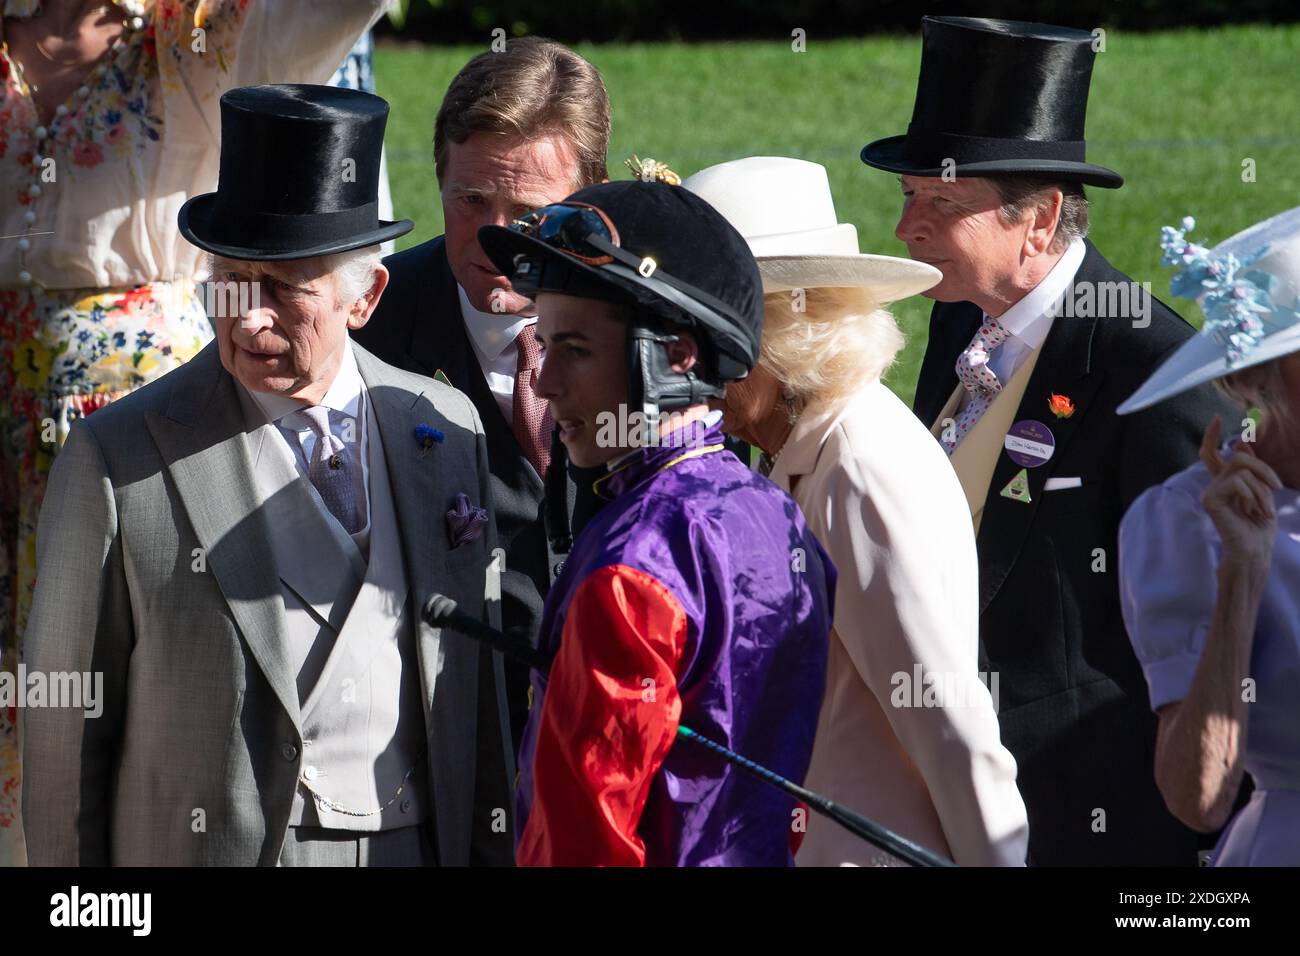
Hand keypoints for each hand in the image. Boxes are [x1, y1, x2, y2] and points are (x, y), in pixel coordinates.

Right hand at [1199, 416, 1280, 562]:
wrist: (1254, 552)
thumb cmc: (1260, 527)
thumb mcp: (1263, 492)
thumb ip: (1252, 470)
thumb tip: (1241, 444)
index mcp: (1224, 483)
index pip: (1211, 455)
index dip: (1211, 436)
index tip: (1216, 418)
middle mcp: (1214, 485)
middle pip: (1237, 456)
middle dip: (1263, 468)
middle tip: (1277, 487)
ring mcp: (1210, 492)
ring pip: (1242, 469)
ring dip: (1263, 489)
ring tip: (1265, 509)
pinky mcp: (1211, 500)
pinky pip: (1238, 482)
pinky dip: (1253, 495)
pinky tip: (1253, 511)